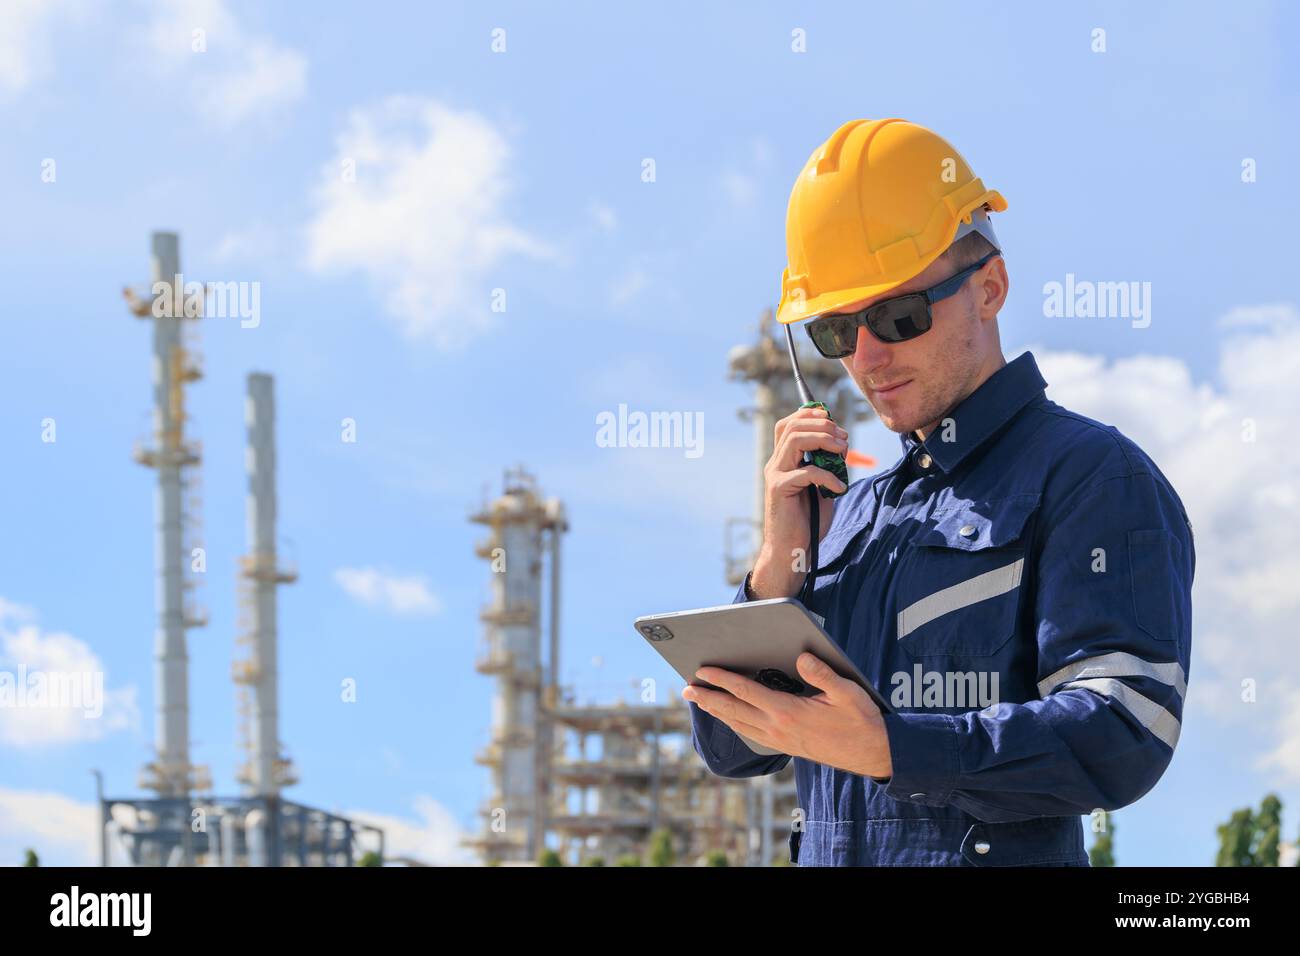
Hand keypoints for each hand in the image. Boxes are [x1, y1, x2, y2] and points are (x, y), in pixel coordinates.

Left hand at [682, 652, 891, 777]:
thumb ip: (823, 674)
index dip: (722, 680)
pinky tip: (728, 718)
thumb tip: (802, 657)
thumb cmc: (861, 720)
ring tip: (698, 701)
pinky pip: (751, 734)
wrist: (872, 754)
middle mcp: (778, 729)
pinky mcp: (786, 746)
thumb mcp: (848, 692)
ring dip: (717, 712)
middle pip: (734, 711)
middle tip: (685, 688)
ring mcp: (780, 740)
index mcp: (789, 713)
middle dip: (708, 698)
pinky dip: (734, 724)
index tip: (703, 671)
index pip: (747, 693)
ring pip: (739, 724)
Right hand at [751, 406, 847, 598]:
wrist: (792, 550)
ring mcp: (775, 475)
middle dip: (822, 424)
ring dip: (823, 439)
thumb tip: (840, 444)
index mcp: (783, 461)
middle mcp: (776, 464)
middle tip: (843, 438)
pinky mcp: (779, 489)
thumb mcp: (821, 487)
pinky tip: (839, 488)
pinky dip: (828, 476)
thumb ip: (826, 465)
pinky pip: (806, 472)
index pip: (788, 424)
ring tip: (842, 451)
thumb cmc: (808, 521)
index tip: (831, 418)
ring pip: (794, 439)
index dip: (808, 413)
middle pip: (792, 426)